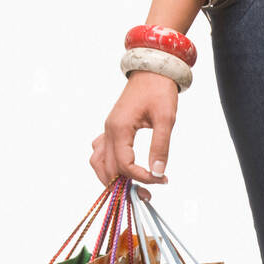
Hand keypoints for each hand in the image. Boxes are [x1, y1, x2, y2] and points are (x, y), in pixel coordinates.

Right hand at [91, 71, 178, 185]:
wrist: (153, 69)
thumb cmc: (159, 89)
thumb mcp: (165, 118)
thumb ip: (160, 146)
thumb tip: (157, 172)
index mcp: (120, 128)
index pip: (124, 165)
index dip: (141, 177)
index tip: (161, 180)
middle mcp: (109, 130)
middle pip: (108, 169)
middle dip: (126, 185)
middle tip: (149, 193)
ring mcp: (108, 129)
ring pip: (98, 162)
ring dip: (112, 178)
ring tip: (132, 187)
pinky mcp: (112, 127)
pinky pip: (100, 151)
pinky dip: (107, 164)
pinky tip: (123, 169)